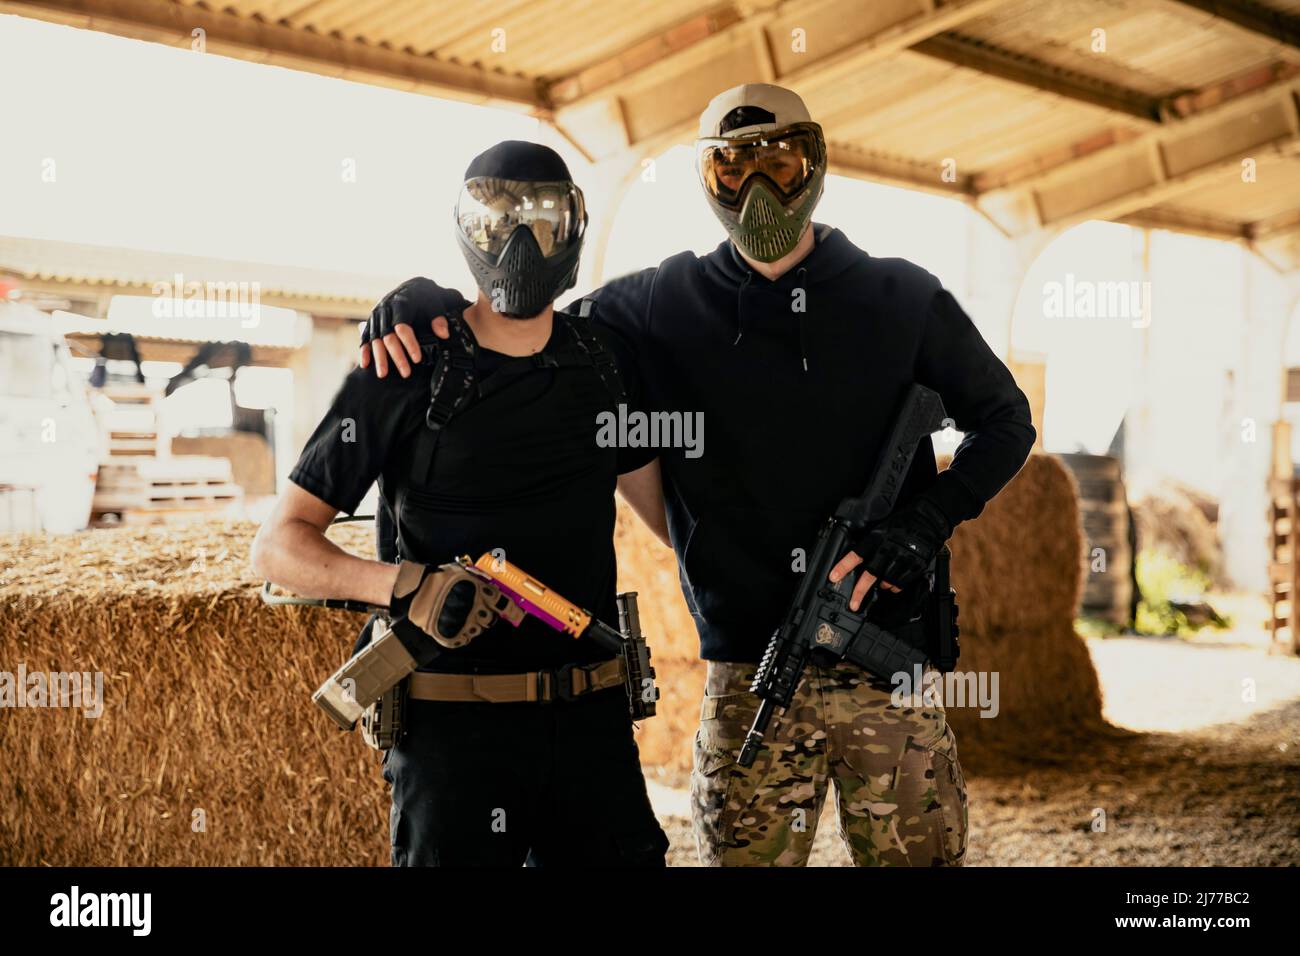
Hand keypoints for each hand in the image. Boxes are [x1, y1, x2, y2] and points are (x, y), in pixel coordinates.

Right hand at [358, 278, 463, 378]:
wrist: (412, 286)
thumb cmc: (425, 295)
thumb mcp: (435, 302)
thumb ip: (438, 318)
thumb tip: (443, 334)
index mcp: (401, 304)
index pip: (402, 327)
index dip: (409, 344)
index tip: (417, 359)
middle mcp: (385, 309)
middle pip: (388, 336)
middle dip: (396, 356)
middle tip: (405, 372)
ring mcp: (376, 316)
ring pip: (375, 339)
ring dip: (379, 357)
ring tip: (383, 375)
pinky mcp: (371, 321)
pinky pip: (365, 336)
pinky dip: (364, 350)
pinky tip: (365, 364)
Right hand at [388, 561, 515, 647]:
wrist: (416, 591)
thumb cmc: (438, 579)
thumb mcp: (463, 573)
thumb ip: (479, 580)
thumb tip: (491, 583)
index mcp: (480, 593)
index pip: (504, 604)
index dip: (513, 610)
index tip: (518, 614)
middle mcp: (476, 609)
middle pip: (491, 619)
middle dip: (488, 615)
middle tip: (478, 609)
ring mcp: (464, 624)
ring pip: (478, 630)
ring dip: (473, 623)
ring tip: (461, 614)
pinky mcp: (452, 635)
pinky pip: (463, 638)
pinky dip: (461, 633)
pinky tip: (454, 623)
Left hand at [828, 497, 951, 610]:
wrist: (926, 519)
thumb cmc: (901, 523)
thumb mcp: (880, 529)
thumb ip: (870, 546)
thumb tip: (857, 563)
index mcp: (876, 539)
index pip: (855, 555)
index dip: (843, 566)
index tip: (833, 577)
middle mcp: (887, 550)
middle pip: (870, 575)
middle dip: (860, 591)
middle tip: (853, 604)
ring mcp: (902, 559)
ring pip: (886, 581)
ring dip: (882, 585)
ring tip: (883, 580)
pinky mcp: (914, 566)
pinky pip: (901, 583)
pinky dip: (895, 586)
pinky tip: (894, 581)